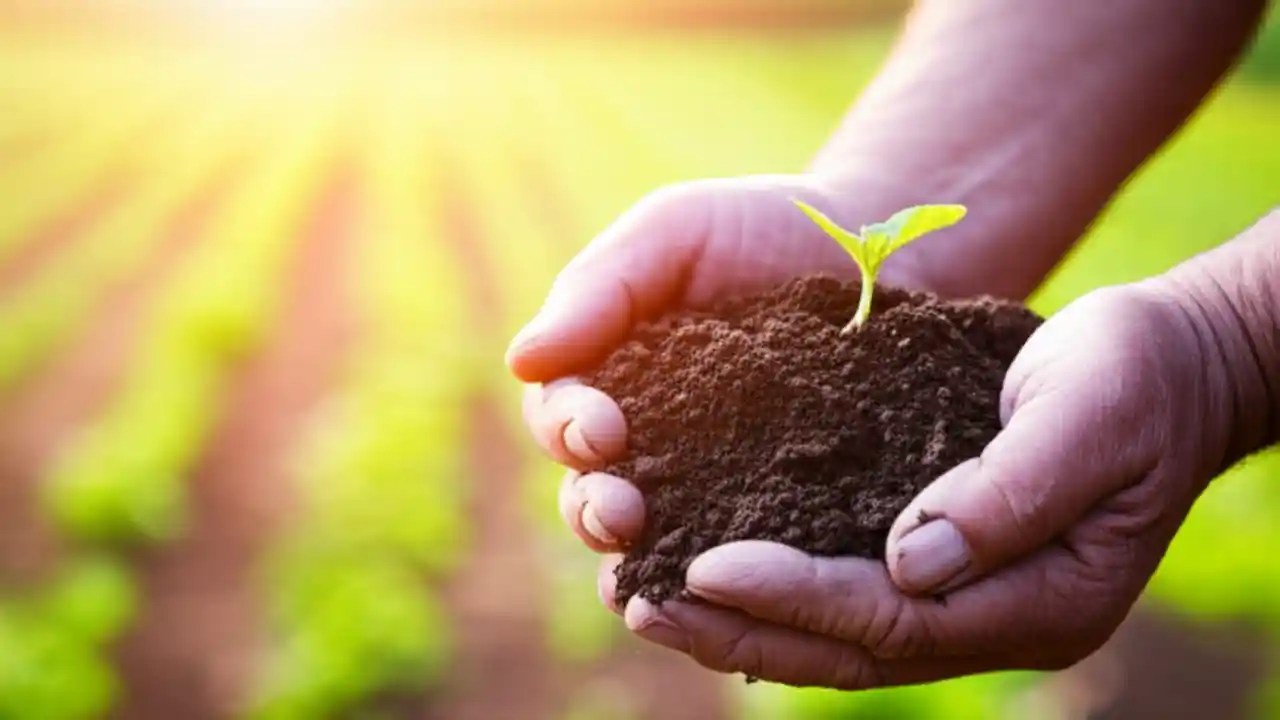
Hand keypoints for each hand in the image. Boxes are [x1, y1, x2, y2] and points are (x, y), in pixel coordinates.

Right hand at [512, 175, 945, 548]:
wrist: (875, 246)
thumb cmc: (759, 226)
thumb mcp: (673, 231)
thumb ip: (597, 289)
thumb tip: (521, 361)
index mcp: (608, 379)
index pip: (562, 417)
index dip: (569, 428)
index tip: (602, 426)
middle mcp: (648, 444)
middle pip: (593, 495)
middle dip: (596, 509)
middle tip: (621, 512)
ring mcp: (711, 486)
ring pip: (655, 543)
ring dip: (643, 561)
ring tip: (653, 572)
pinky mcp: (776, 513)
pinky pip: (738, 559)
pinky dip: (721, 583)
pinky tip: (724, 599)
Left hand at [604, 281, 1241, 687]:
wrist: (1169, 369)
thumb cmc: (1137, 377)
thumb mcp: (1091, 413)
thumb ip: (1013, 491)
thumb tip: (912, 562)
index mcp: (1041, 599)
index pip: (896, 619)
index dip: (797, 597)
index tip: (707, 566)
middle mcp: (996, 616)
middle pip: (851, 651)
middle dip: (743, 631)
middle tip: (645, 605)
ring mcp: (969, 599)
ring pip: (838, 637)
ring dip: (742, 624)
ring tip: (649, 597)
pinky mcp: (941, 564)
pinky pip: (847, 597)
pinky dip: (776, 592)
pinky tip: (707, 568)